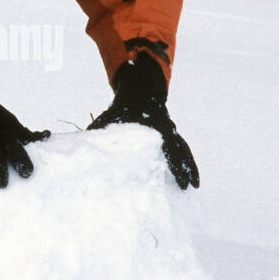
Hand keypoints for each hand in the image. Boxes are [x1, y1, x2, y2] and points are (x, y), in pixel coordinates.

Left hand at [88, 52, 199, 189]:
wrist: (140, 92)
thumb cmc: (123, 107)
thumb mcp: (112, 115)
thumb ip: (99, 127)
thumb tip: (84, 138)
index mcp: (156, 125)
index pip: (168, 144)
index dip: (172, 160)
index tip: (174, 170)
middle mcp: (168, 129)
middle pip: (180, 150)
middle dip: (184, 168)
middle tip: (187, 187)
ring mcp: (172, 131)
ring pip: (184, 150)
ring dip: (190, 167)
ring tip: (195, 186)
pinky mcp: (172, 135)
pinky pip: (183, 149)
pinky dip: (187, 162)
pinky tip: (190, 176)